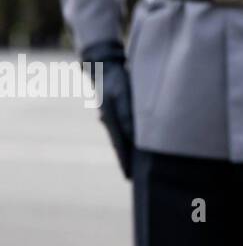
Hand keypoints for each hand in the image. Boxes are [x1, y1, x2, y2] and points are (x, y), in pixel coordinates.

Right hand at [83, 41, 133, 179]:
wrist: (103, 66)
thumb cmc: (116, 78)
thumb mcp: (123, 93)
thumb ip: (128, 113)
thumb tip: (134, 134)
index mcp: (111, 119)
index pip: (120, 146)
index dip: (126, 162)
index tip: (130, 178)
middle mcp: (109, 121)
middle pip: (120, 145)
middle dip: (127, 161)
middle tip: (134, 179)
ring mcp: (110, 117)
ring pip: (121, 139)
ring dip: (127, 152)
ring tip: (135, 167)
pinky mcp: (114, 112)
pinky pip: (122, 130)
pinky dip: (127, 141)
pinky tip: (133, 146)